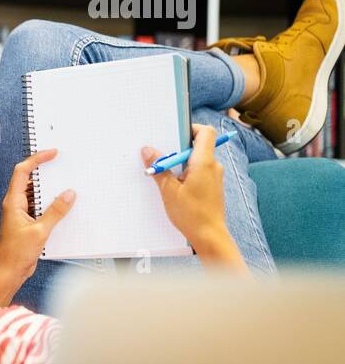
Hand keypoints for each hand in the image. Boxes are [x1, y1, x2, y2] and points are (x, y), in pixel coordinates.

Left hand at [0, 149, 75, 305]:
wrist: (9, 272)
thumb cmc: (16, 254)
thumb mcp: (40, 231)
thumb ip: (56, 212)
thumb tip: (69, 194)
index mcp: (13, 202)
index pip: (22, 171)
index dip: (37, 159)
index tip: (52, 153)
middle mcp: (15, 204)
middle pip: (29, 179)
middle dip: (46, 171)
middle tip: (64, 164)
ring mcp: (21, 213)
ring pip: (36, 194)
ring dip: (50, 189)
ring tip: (68, 183)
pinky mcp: (28, 222)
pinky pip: (40, 207)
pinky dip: (51, 204)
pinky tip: (65, 205)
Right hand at [142, 124, 240, 263]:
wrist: (209, 235)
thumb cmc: (192, 214)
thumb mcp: (168, 190)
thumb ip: (159, 168)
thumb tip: (148, 151)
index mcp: (204, 162)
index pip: (205, 132)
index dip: (190, 128)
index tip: (174, 133)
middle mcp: (213, 166)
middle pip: (198, 145)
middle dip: (178, 148)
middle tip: (162, 158)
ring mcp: (214, 176)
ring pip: (197, 159)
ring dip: (181, 163)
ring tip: (166, 176)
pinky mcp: (212, 185)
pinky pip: (199, 171)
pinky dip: (186, 173)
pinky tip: (175, 186)